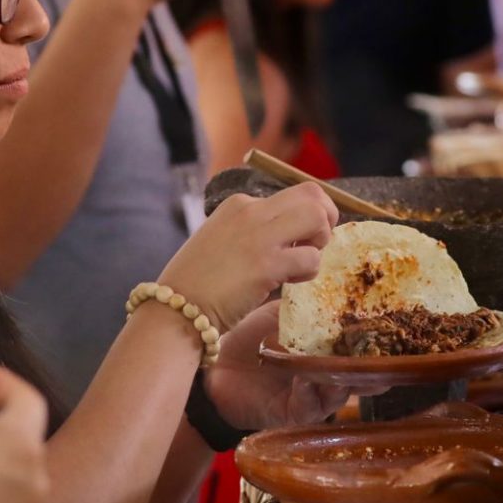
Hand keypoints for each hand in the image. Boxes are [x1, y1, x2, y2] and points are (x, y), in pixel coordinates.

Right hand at [157, 183, 336, 333]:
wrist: (175, 308)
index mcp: (239, 204)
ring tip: (302, 263)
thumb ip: (253, 231)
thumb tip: (291, 237)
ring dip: (320, 243)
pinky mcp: (266, 264)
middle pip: (313, 195)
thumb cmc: (197, 282)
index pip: (294, 194)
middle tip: (316, 245)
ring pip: (318, 217)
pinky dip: (309, 272)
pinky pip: (311, 258)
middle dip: (326, 219)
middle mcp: (250, 211)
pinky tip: (288, 282)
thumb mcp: (222, 239)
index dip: (307, 217)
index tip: (301, 239)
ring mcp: (259, 235)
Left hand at [202, 303, 385, 428]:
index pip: (355, 350)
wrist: (212, 360)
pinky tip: (307, 379)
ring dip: (342, 382)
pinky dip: (310, 392)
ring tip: (347, 370)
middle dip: (370, 370)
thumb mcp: (282, 314)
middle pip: (355, 376)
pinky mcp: (290, 413)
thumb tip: (334, 283)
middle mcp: (322, 376)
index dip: (373, 345)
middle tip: (383, 359)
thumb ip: (308, 306)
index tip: (390, 334)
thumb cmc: (249, 335)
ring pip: (336, 394)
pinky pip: (308, 406)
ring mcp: (309, 396)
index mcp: (324, 351)